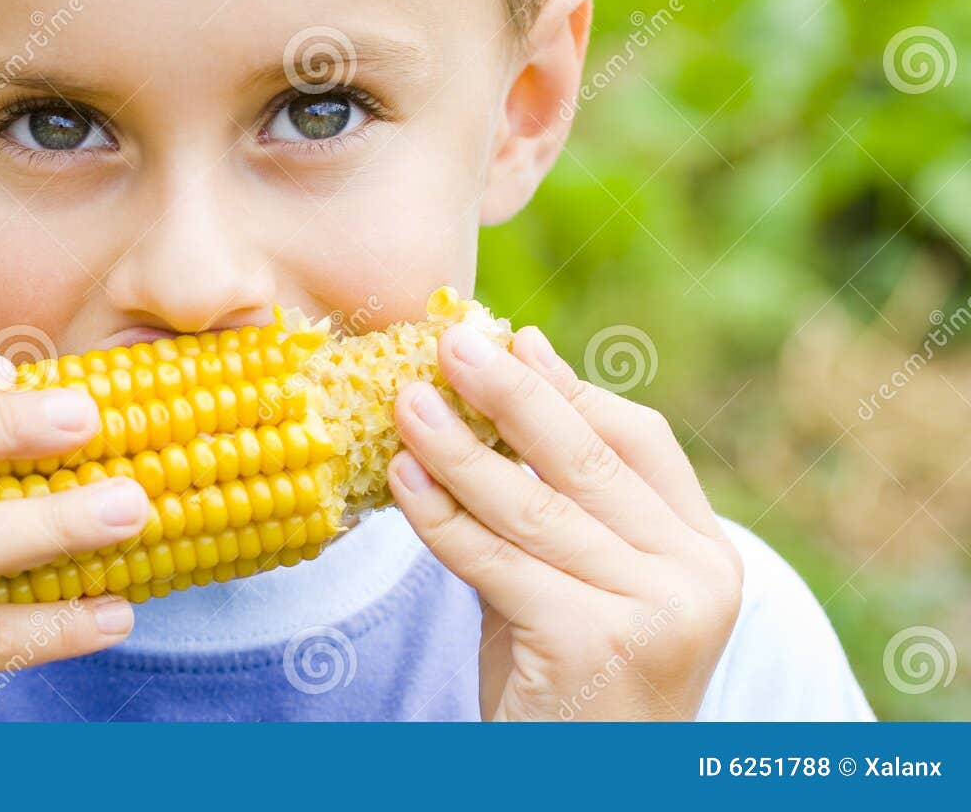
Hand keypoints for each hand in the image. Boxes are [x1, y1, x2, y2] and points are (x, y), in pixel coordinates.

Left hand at [389, 323, 742, 720]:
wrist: (579, 789)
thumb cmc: (566, 680)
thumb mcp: (574, 579)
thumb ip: (552, 496)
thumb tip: (514, 370)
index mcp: (705, 552)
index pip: (641, 440)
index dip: (569, 387)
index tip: (510, 340)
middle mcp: (696, 578)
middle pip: (587, 460)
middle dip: (510, 393)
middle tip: (451, 341)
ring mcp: (653, 613)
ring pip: (533, 507)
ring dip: (458, 447)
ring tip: (405, 400)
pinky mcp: (591, 644)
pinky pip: (496, 562)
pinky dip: (440, 516)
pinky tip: (402, 477)